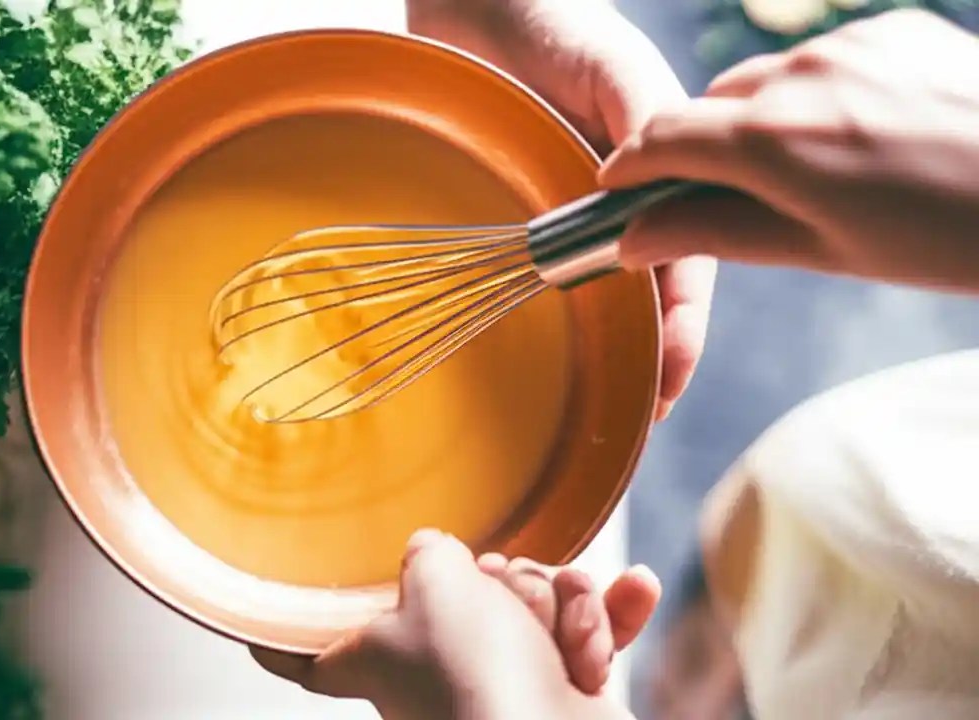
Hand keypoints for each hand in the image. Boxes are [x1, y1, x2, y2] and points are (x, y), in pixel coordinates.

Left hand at [251, 530, 655, 719]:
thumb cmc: (474, 679)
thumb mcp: (434, 579)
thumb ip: (430, 551)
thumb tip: (438, 553)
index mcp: (374, 652)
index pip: (303, 652)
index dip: (274, 639)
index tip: (244, 631)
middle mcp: (434, 666)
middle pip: (467, 587)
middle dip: (509, 580)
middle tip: (507, 608)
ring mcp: (501, 676)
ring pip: (535, 595)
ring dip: (565, 601)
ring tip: (563, 636)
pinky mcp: (563, 685)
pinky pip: (588, 625)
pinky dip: (612, 612)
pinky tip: (634, 590)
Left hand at [407, 0, 717, 419]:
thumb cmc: (547, 18)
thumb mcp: (609, 65)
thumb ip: (646, 119)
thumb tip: (669, 185)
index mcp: (659, 167)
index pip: (684, 259)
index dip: (681, 325)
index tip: (667, 382)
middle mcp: (619, 192)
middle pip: (648, 286)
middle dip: (652, 352)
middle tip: (640, 415)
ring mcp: (570, 201)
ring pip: (597, 285)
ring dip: (606, 342)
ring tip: (606, 402)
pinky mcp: (522, 203)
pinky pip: (540, 266)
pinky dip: (550, 308)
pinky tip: (550, 345)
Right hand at [600, 9, 978, 293]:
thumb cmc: (948, 238)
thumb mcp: (821, 251)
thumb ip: (714, 232)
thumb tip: (636, 238)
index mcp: (772, 142)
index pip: (658, 138)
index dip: (630, 168)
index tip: (619, 190)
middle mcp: (800, 76)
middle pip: (708, 108)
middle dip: (701, 149)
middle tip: (729, 199)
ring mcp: (848, 43)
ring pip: (764, 81)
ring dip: (761, 121)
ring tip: (814, 172)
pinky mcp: (890, 28)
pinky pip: (821, 59)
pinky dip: (816, 95)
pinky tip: (863, 136)